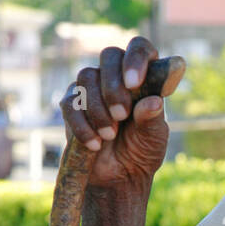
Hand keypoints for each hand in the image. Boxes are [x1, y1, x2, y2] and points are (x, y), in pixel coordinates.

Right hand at [59, 36, 182, 188]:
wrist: (118, 177)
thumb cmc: (141, 152)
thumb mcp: (154, 139)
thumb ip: (152, 120)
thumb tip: (153, 102)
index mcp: (144, 77)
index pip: (139, 47)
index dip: (136, 58)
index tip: (134, 83)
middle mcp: (117, 75)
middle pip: (109, 55)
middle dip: (114, 85)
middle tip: (122, 114)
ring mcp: (92, 87)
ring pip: (86, 75)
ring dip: (98, 107)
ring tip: (110, 135)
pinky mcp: (72, 104)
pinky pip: (70, 103)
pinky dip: (82, 125)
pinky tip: (95, 143)